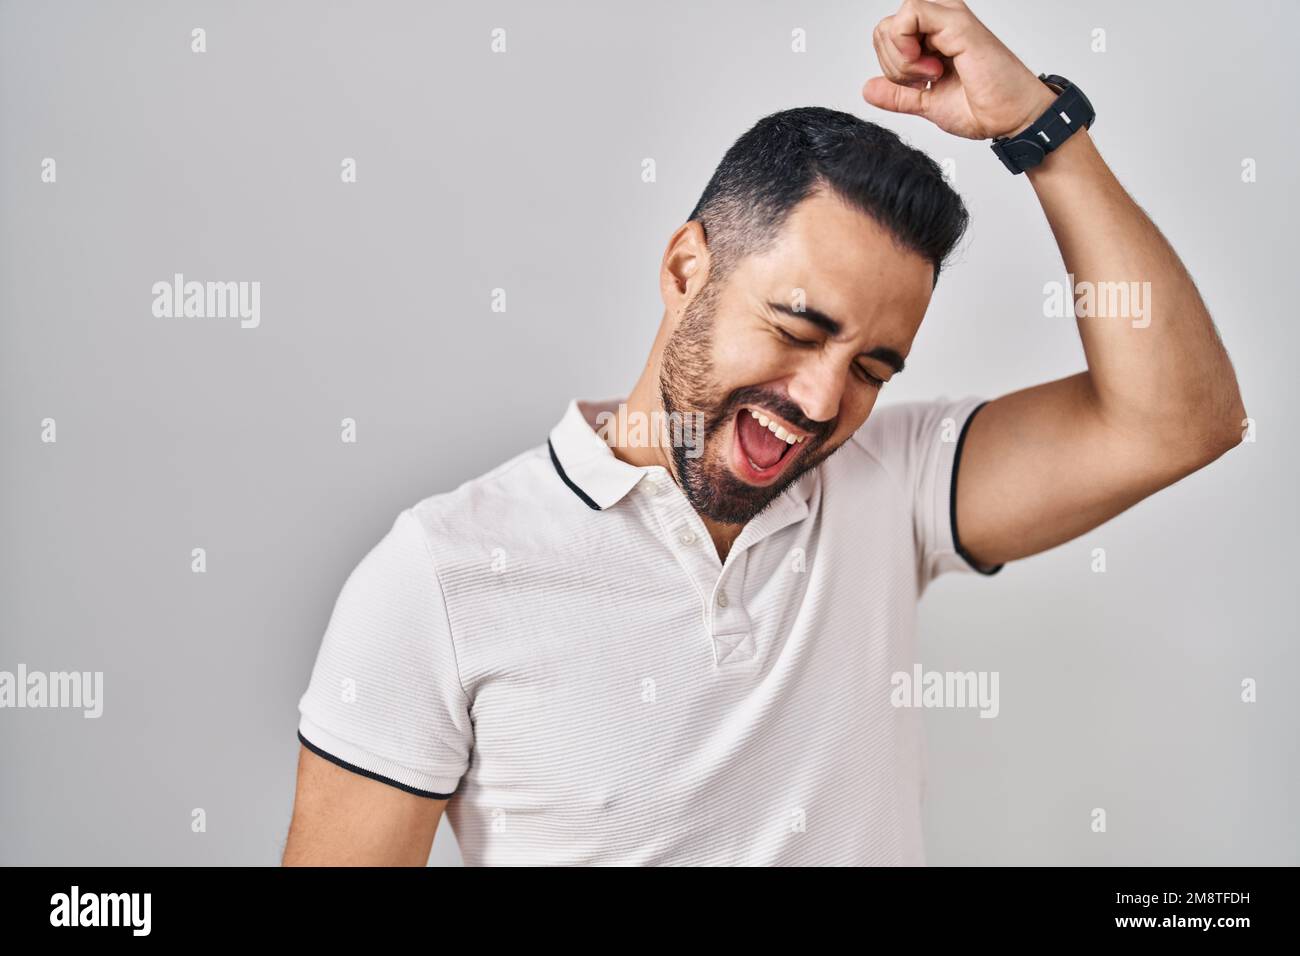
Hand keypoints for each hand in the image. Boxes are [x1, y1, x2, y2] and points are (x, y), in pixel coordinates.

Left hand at [863, 0, 1057, 139]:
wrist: (1010, 117)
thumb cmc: (983, 107)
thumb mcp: (926, 103)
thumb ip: (897, 95)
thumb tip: (867, 89)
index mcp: (933, 35)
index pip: (887, 36)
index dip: (890, 65)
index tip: (917, 85)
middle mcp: (941, 21)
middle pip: (885, 29)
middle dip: (893, 65)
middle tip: (925, 81)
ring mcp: (949, 17)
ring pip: (894, 22)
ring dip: (901, 59)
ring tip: (932, 75)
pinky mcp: (957, 22)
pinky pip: (909, 15)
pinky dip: (908, 49)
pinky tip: (931, 69)